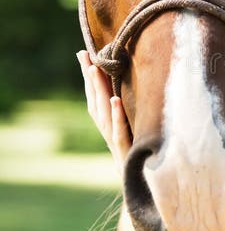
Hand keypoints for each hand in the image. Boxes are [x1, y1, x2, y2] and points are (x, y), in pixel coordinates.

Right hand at [76, 50, 131, 170]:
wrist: (135, 177)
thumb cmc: (132, 146)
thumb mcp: (126, 124)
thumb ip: (122, 106)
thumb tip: (124, 82)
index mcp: (104, 118)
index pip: (93, 93)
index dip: (88, 74)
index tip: (83, 53)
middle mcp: (104, 125)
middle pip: (95, 98)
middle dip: (89, 77)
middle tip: (85, 55)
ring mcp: (112, 135)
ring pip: (102, 110)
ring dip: (98, 90)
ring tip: (94, 70)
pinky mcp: (123, 146)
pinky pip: (118, 128)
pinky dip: (116, 114)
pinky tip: (115, 100)